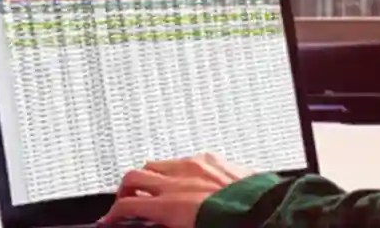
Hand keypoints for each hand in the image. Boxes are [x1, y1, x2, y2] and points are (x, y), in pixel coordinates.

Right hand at [99, 153, 253, 227]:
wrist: (267, 213)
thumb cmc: (233, 226)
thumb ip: (167, 223)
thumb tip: (157, 223)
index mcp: (171, 205)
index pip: (127, 205)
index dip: (113, 214)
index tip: (111, 220)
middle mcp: (178, 180)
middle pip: (133, 177)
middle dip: (124, 190)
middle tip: (125, 201)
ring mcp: (194, 165)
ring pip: (156, 163)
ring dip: (149, 177)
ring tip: (153, 189)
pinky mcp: (211, 158)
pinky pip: (183, 159)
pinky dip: (176, 170)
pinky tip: (185, 181)